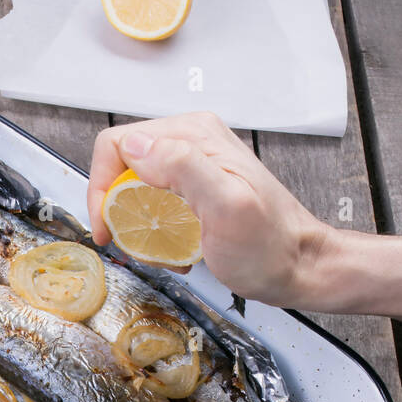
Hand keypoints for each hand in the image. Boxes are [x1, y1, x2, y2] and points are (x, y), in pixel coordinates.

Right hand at [87, 113, 330, 309]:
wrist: (300, 266)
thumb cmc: (269, 247)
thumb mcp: (226, 206)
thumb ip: (182, 167)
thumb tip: (135, 147)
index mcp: (194, 135)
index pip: (118, 144)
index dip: (101, 188)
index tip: (108, 229)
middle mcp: (193, 140)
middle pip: (123, 163)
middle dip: (118, 208)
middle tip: (133, 244)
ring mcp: (196, 162)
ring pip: (135, 183)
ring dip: (137, 221)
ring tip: (160, 249)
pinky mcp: (199, 185)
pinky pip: (155, 197)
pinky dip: (156, 227)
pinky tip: (176, 247)